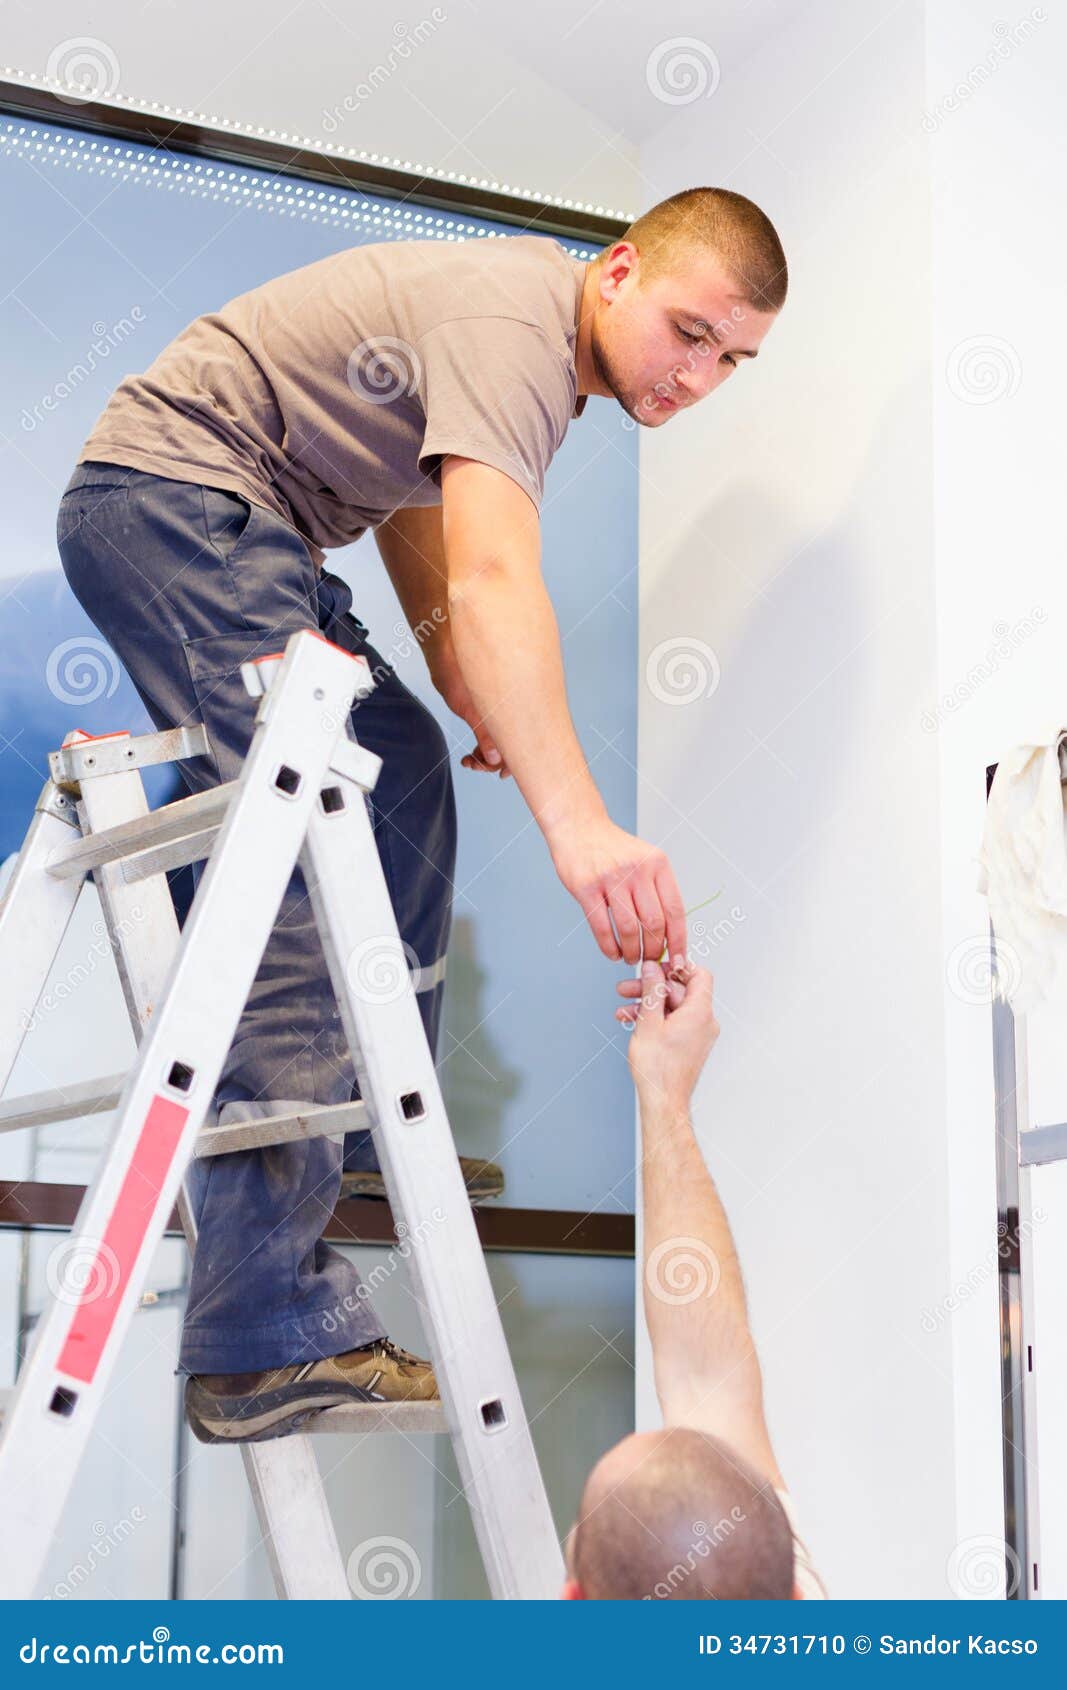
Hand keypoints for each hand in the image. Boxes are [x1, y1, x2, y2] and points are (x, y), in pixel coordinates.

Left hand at [430, 653, 510, 778]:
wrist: (443, 646)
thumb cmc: (453, 669)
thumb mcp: (466, 707)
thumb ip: (484, 733)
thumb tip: (495, 759)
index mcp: (509, 708)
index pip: (523, 744)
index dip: (514, 763)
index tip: (497, 773)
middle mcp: (509, 708)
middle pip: (514, 745)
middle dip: (495, 761)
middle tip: (472, 763)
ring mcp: (500, 708)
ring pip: (504, 741)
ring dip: (489, 755)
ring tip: (469, 759)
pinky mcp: (490, 707)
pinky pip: (495, 733)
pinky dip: (485, 745)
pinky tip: (471, 751)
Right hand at [549, 816, 686, 963]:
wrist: (580, 828)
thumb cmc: (614, 849)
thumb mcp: (646, 859)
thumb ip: (658, 890)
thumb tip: (670, 933)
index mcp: (658, 864)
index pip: (675, 910)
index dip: (678, 940)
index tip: (677, 959)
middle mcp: (637, 870)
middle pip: (653, 923)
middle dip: (653, 950)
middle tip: (649, 960)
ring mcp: (611, 878)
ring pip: (628, 928)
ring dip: (631, 951)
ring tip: (630, 958)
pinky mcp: (586, 888)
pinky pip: (602, 927)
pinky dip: (609, 947)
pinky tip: (613, 953)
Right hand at [616, 959, 719, 1101]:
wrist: (663, 1102)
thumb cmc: (658, 1069)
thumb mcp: (649, 1022)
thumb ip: (651, 990)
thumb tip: (652, 968)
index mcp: (700, 1012)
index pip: (698, 974)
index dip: (676, 967)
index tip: (655, 967)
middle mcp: (704, 1021)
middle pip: (680, 991)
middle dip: (651, 988)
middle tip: (627, 988)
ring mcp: (698, 1034)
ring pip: (673, 1007)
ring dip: (648, 1005)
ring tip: (623, 1010)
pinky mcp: (690, 1044)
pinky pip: (673, 1022)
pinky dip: (655, 1019)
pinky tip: (632, 1023)